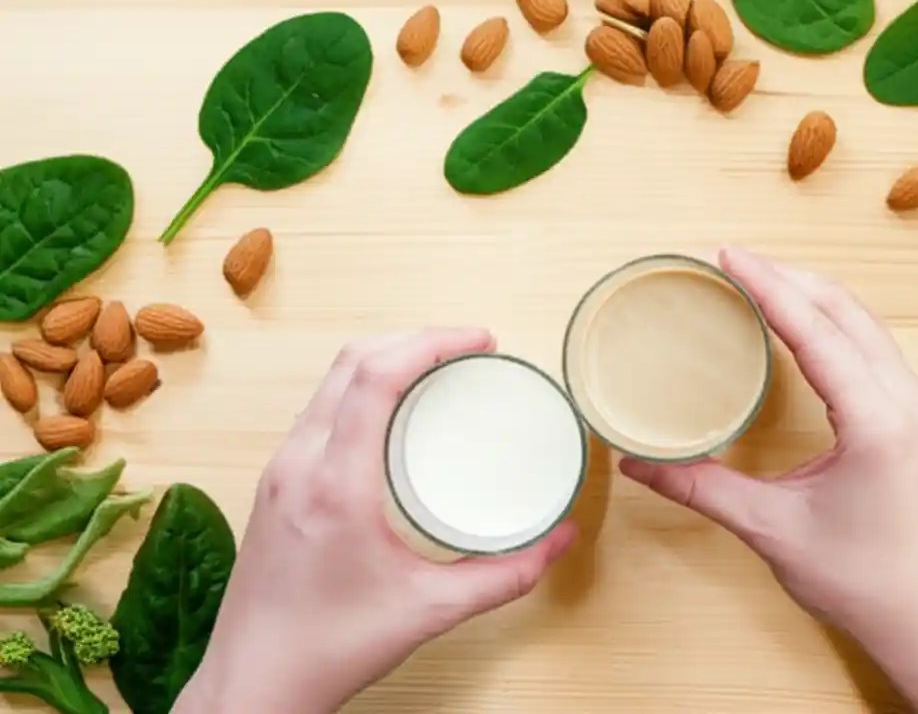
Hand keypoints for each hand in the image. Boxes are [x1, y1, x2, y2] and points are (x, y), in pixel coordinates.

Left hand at [173, 329, 576, 713]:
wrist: (255, 684)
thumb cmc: (329, 648)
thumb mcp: (432, 610)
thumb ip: (506, 574)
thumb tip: (559, 539)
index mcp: (335, 484)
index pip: (375, 377)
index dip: (430, 343)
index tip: (478, 342)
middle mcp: (298, 465)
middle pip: (350, 362)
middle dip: (414, 339)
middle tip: (467, 349)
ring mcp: (278, 471)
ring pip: (329, 383)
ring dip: (383, 360)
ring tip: (436, 370)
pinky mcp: (273, 485)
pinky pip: (319, 411)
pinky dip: (360, 390)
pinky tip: (392, 413)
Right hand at [620, 248, 917, 713]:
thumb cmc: (858, 578)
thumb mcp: (770, 529)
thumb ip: (701, 487)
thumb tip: (634, 461)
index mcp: (875, 420)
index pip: (816, 330)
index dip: (767, 286)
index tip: (726, 255)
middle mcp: (903, 399)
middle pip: (843, 309)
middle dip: (785, 276)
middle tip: (728, 260)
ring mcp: (912, 404)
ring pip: (861, 321)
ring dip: (809, 292)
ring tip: (755, 278)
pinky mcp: (908, 415)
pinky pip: (868, 343)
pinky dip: (829, 318)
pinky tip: (795, 320)